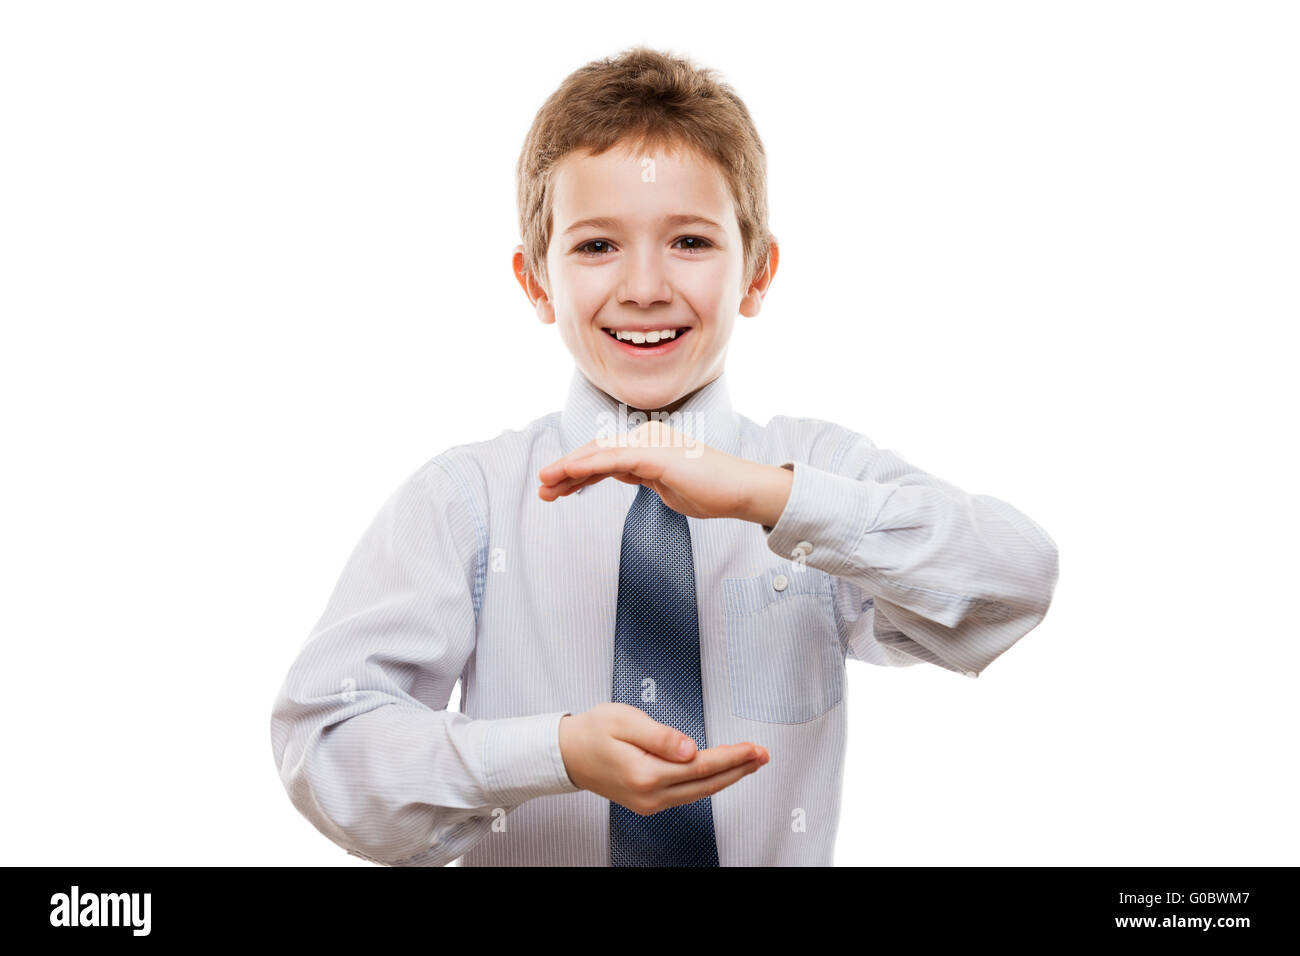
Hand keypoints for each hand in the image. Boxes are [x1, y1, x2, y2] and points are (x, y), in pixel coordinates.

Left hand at [537, 420, 793, 525]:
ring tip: (545, 483)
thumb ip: (640, 475)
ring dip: (569, 469)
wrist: (740, 491)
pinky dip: (589, 466)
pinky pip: (614, 460)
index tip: (557, 489)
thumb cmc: (710, 491)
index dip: (578, 472)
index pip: (605, 457)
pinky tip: (568, 475)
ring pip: (600, 454)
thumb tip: (618, 473)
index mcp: (648, 444)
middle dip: (567, 471)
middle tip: (542, 488)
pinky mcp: (655, 456)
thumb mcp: (664, 485)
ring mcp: (651, 444)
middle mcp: (646, 438)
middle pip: (597, 453)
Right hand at [558, 703, 769, 814]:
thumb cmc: (593, 731)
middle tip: (763, 756)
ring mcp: (649, 803)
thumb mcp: (625, 721)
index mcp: (645, 773)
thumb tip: (691, 749)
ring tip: (751, 762)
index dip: (731, 757)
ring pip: (699, 793)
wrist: (568, 753)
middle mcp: (649, 795)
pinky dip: (709, 782)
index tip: (753, 749)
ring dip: (728, 777)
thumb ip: (660, 736)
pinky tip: (721, 771)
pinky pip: (687, 794)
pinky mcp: (648, 802)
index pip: (700, 767)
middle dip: (739, 769)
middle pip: (706, 784)